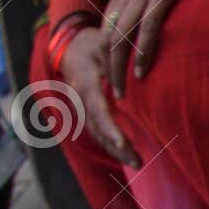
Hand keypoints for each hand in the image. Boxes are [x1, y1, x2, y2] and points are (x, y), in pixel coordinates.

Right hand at [58, 27, 140, 167]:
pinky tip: (128, 156)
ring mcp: (82, 107)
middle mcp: (81, 99)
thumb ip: (115, 59)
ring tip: (137, 163)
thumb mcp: (102, 45)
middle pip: (97, 128)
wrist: (71, 47)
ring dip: (115, 151)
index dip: (109, 128)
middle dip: (116, 147)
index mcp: (85, 84)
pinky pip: (98, 132)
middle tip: (137, 162)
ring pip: (96, 134)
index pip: (98, 110)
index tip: (122, 143)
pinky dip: (111, 145)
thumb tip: (135, 71)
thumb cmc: (91, 45)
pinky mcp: (87, 112)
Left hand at [100, 0, 201, 97]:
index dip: (108, 52)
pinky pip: (148, 28)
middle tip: (114, 91)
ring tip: (122, 90)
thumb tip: (156, 17)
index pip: (110, 25)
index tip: (113, 75)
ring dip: (119, 66)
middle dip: (109, 66)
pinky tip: (141, 71)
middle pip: (110, 35)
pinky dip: (143, 51)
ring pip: (122, 35)